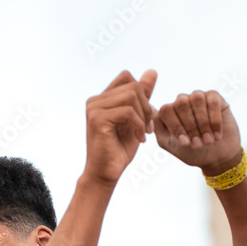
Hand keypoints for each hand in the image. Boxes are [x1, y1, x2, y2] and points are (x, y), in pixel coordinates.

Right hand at [84, 69, 157, 186]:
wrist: (106, 173)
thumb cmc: (119, 149)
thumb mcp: (137, 119)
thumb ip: (142, 96)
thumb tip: (152, 71)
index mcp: (102, 99)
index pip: (127, 77)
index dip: (142, 92)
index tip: (146, 115)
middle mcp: (94, 101)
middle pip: (132, 86)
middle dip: (146, 106)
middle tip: (148, 127)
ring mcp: (94, 109)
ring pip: (131, 96)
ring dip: (144, 115)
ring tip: (144, 133)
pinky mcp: (97, 119)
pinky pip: (128, 111)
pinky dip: (139, 125)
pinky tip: (139, 138)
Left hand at [154, 90, 241, 174]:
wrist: (216, 157)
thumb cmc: (190, 152)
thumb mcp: (169, 143)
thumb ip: (157, 127)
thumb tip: (148, 109)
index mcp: (167, 112)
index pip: (166, 110)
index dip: (176, 126)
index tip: (185, 143)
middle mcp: (181, 102)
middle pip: (181, 103)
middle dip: (190, 126)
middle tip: (198, 144)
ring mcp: (197, 97)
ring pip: (196, 99)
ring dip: (203, 123)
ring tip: (208, 141)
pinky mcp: (214, 97)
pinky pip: (212, 101)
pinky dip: (215, 120)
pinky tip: (217, 135)